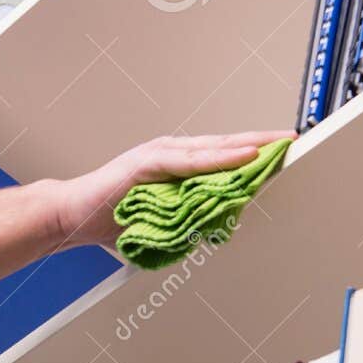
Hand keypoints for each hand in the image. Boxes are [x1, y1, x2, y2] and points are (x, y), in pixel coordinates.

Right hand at [53, 130, 295, 247]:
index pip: (221, 155)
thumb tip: (221, 222)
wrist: (72, 214)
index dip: (253, 152)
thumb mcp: (160, 217)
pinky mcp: (148, 162)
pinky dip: (219, 158)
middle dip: (261, 142)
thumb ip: (189, 214)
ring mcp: (160, 154)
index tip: (282, 152)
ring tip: (277, 145)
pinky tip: (243, 155)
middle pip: (225, 144)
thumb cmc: (110, 216)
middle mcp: (171, 152)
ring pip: (213, 148)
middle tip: (291, 141)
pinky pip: (191, 160)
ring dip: (248, 146)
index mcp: (175, 165)